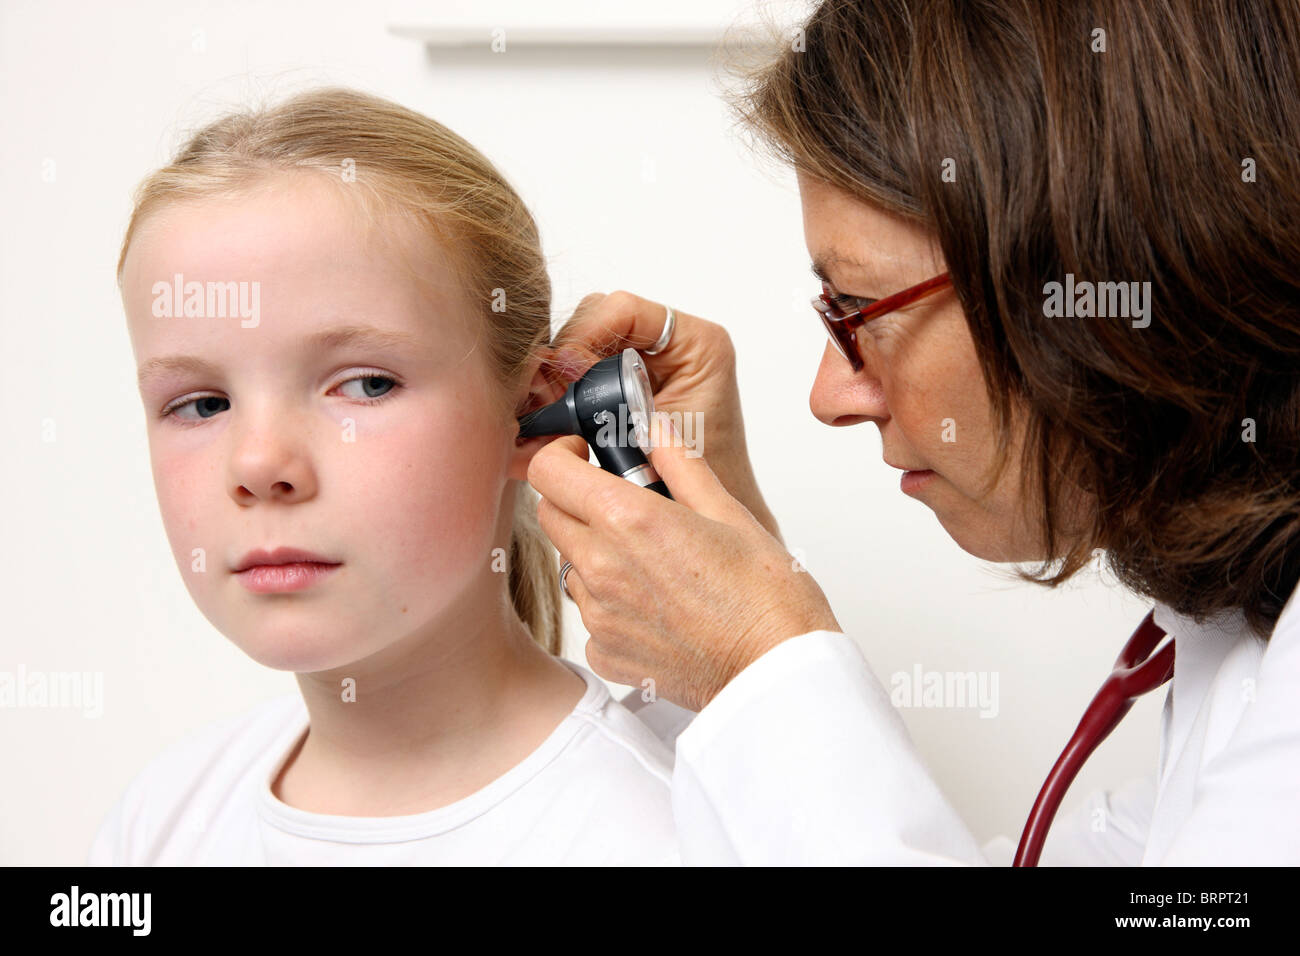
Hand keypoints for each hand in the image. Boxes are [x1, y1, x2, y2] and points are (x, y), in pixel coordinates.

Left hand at [528, 413, 841, 711]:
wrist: (777, 672)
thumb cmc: (766, 595)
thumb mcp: (728, 511)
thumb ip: (680, 463)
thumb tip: (655, 431)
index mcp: (628, 521)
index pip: (548, 472)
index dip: (560, 456)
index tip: (582, 456)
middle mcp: (601, 568)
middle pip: (550, 516)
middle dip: (575, 499)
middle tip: (622, 503)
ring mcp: (599, 615)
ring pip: (569, 565)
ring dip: (594, 552)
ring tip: (650, 560)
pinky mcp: (604, 652)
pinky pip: (590, 614)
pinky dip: (611, 602)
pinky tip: (656, 604)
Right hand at [543, 291, 783, 542]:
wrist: (711, 517)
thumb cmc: (703, 485)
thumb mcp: (653, 440)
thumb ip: (605, 407)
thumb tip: (548, 384)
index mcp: (697, 345)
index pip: (624, 310)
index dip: (586, 334)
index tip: (566, 372)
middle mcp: (671, 345)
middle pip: (593, 323)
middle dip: (561, 361)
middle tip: (541, 400)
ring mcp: (645, 362)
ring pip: (577, 348)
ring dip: (553, 382)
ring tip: (535, 417)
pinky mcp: (625, 383)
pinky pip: (578, 377)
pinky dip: (556, 401)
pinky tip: (538, 428)